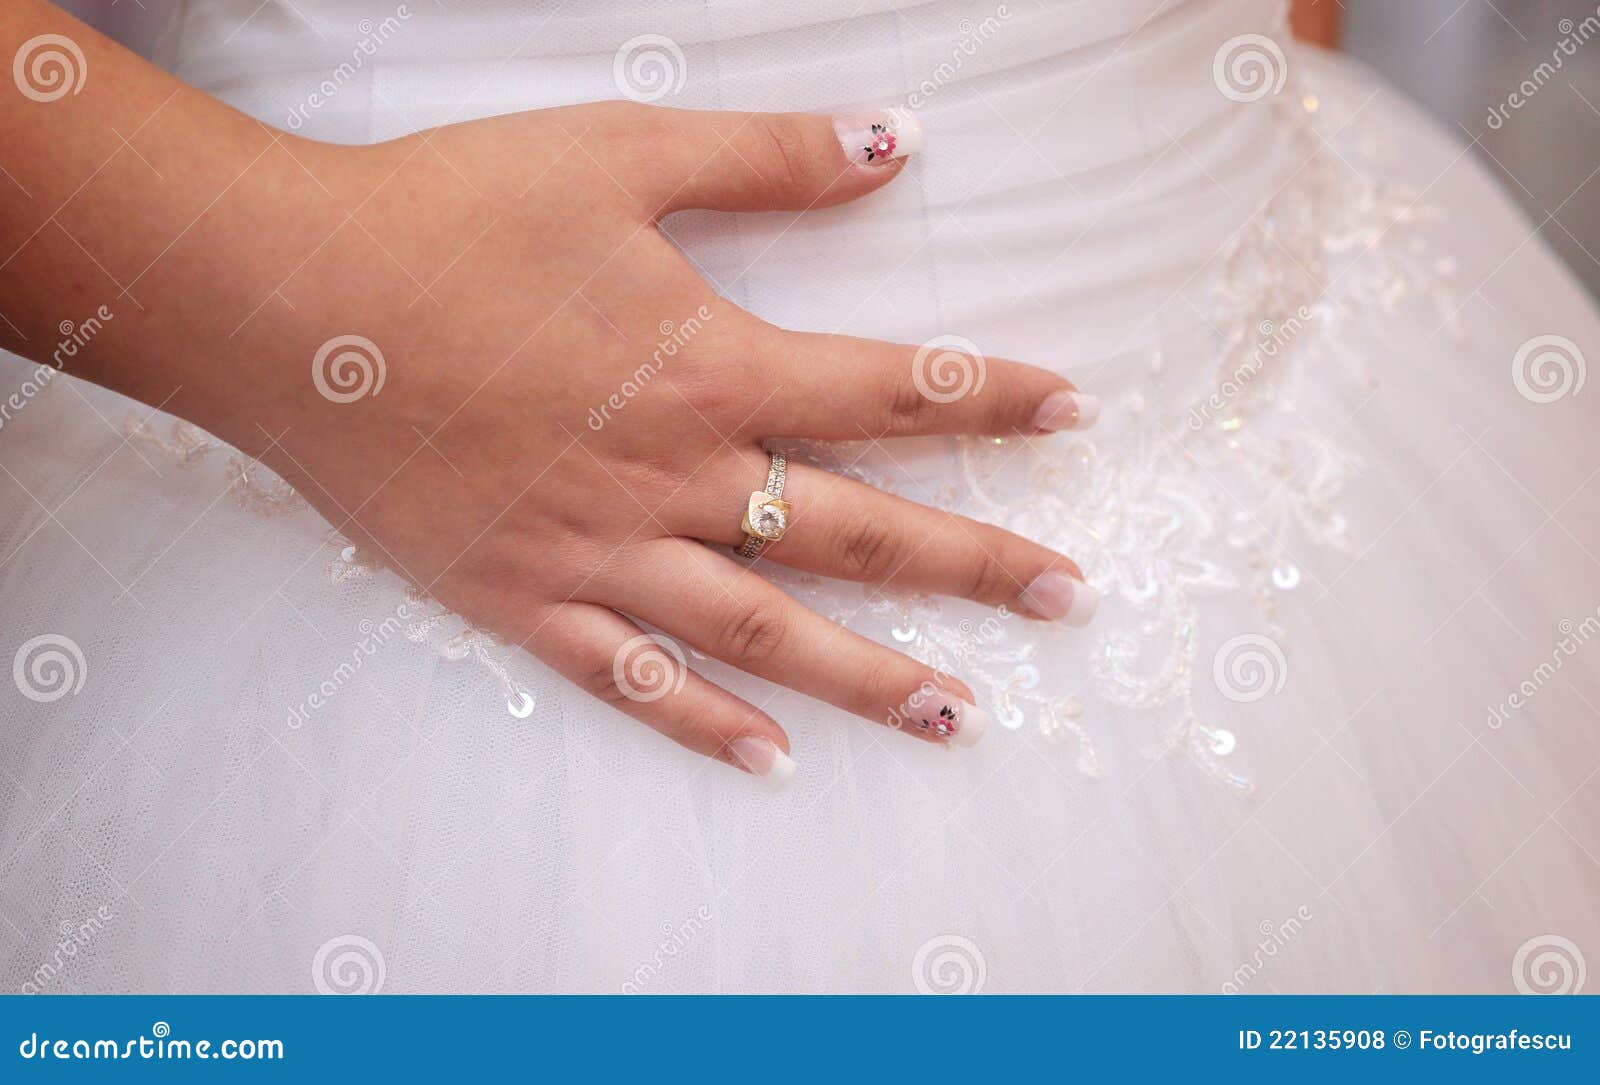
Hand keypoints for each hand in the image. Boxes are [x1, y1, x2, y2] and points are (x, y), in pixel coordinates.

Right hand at [243, 102, 1100, 784]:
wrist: (284, 299)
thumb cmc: (448, 216)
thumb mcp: (619, 154)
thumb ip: (768, 156)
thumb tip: (896, 139)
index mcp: (709, 368)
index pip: (893, 390)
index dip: (996, 396)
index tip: (1076, 410)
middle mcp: (676, 479)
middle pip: (859, 533)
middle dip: (977, 565)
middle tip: (1070, 598)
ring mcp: (601, 553)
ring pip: (768, 633)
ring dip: (875, 677)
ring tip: (964, 716)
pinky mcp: (523, 599)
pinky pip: (632, 681)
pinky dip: (705, 727)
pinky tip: (775, 761)